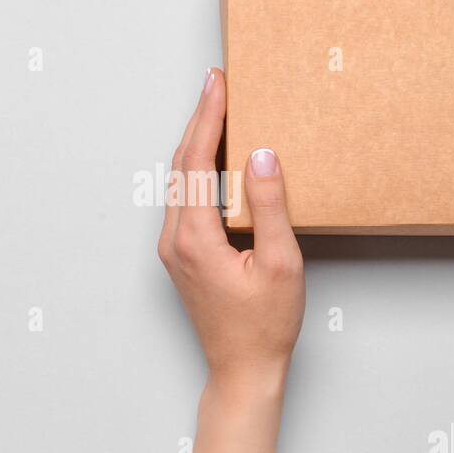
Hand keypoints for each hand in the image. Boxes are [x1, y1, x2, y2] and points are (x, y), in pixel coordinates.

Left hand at [158, 68, 304, 393]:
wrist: (242, 370)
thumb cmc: (264, 325)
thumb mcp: (280, 263)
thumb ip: (270, 206)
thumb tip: (263, 155)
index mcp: (194, 238)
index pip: (195, 161)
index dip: (208, 117)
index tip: (217, 83)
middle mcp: (174, 240)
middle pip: (181, 165)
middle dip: (199, 120)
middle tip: (216, 82)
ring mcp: (173, 249)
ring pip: (179, 181)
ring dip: (196, 143)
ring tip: (217, 110)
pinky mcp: (181, 256)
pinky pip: (185, 200)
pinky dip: (198, 170)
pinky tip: (215, 159)